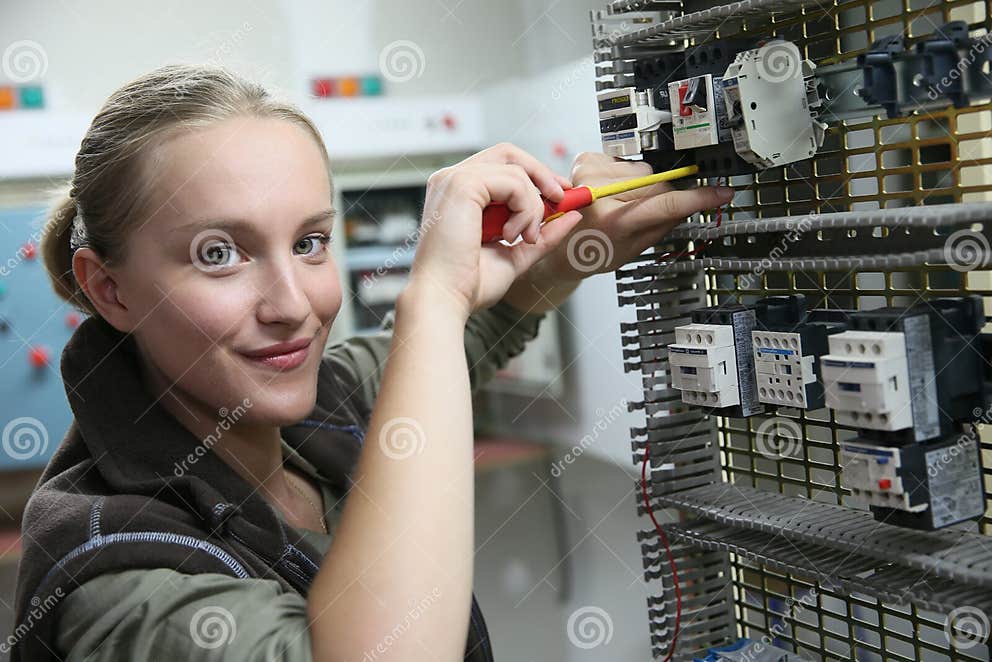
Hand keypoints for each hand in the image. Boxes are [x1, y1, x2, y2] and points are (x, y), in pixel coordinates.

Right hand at [406, 143, 582, 319]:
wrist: (444, 299)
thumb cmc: (468, 284)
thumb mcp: (516, 254)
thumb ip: (543, 233)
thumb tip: (573, 214)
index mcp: (458, 192)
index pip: (502, 164)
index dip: (535, 174)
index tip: (560, 194)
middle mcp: (452, 179)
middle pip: (509, 153)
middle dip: (542, 175)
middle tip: (560, 200)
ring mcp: (454, 179)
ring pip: (516, 171)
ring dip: (533, 206)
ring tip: (524, 238)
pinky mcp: (462, 185)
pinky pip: (514, 182)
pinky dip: (525, 209)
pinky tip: (511, 236)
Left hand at [526, 152, 733, 284]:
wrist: (557, 244)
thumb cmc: (592, 251)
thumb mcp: (633, 249)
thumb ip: (663, 224)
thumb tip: (691, 202)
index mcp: (613, 222)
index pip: (667, 203)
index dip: (699, 197)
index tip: (721, 193)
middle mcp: (598, 193)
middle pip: (658, 183)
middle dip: (662, 196)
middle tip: (645, 214)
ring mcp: (589, 173)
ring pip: (644, 170)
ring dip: (641, 185)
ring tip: (620, 204)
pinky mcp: (585, 160)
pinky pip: (625, 161)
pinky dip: (624, 175)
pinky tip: (609, 191)